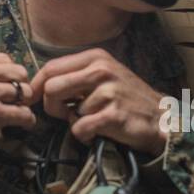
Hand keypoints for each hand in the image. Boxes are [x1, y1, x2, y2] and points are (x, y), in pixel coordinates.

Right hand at [0, 49, 37, 162]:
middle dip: (21, 86)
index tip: (8, 84)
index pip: (5, 59)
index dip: (10, 74)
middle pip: (20, 73)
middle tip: (17, 99)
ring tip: (18, 112)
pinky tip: (23, 124)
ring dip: (24, 104)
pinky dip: (27, 120)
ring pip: (24, 93)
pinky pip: (23, 114)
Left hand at [29, 49, 166, 156]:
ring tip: (94, 120)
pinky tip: (99, 131)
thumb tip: (38, 86)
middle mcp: (101, 70)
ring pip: (67, 113)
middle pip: (51, 88)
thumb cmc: (125, 99)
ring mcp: (108, 92)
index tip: (33, 100)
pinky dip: (85, 135)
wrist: (160, 118)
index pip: (51, 68)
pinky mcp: (113, 115)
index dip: (36, 86)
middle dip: (52, 106)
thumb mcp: (103, 76)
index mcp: (95, 58)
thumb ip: (74, 76)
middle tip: (65, 114)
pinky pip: (80, 129)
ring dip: (75, 122)